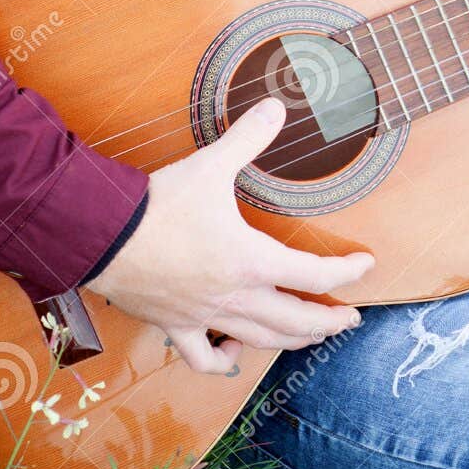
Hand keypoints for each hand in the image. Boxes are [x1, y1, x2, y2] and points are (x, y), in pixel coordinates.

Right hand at [87, 97, 374, 373]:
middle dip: (328, 322)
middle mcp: (234, 297)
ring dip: (291, 341)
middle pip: (295, 321)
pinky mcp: (174, 325)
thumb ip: (248, 138)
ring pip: (260, 341)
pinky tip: (236, 355)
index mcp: (251, 262)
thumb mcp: (210, 165)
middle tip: (350, 319)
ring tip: (311, 336)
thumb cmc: (158, 204)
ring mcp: (204, 316)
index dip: (347, 273)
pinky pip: (203, 358)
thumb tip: (275, 106)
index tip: (366, 267)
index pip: (314, 275)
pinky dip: (224, 363)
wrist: (102, 234)